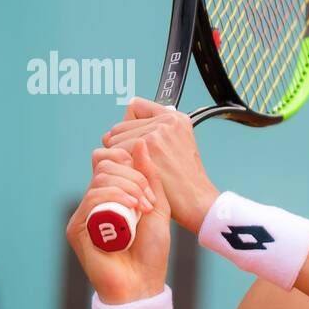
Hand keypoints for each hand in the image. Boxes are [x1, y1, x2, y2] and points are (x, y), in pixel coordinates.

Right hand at [66, 140, 170, 303]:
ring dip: (127, 187)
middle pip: (103, 164)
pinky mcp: (77, 228)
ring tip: (143, 208)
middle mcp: (94, 201)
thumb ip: (149, 177)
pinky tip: (131, 209)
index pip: (110, 160)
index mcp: (112, 195)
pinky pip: (91, 197)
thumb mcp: (157, 207)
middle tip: (148, 199)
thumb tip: (139, 142)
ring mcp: (84, 214)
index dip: (129, 161)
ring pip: (99, 178)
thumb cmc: (151, 251)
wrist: (143, 283)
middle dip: (132, 175)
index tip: (149, 184)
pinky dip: (114, 197)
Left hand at [103, 97, 219, 233]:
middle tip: (142, 165)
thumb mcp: (175, 149)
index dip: (130, 126)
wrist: (196, 201)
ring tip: (142, 172)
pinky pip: (116, 151)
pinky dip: (122, 167)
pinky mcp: (149, 143)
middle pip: (120, 126)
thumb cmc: (184, 183)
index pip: (135, 107)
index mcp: (176, 118)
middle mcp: (168, 120)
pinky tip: (138, 176)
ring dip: (121, 159)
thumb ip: (150, 134)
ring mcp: (159, 130)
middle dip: (122, 146)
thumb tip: (112, 133)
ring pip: (114, 139)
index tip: (136, 142)